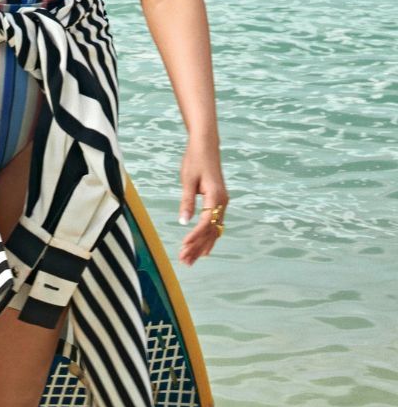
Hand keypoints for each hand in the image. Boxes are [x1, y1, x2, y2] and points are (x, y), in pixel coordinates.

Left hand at [177, 134, 227, 265]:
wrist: (206, 145)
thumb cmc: (195, 159)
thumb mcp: (188, 178)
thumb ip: (186, 201)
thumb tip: (183, 222)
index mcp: (216, 196)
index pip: (206, 222)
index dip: (195, 236)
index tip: (184, 245)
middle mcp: (222, 202)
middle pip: (211, 231)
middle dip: (198, 247)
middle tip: (184, 261)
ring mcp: (222, 203)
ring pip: (214, 230)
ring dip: (202, 246)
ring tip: (190, 260)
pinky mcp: (219, 202)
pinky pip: (215, 225)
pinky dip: (208, 238)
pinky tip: (202, 250)